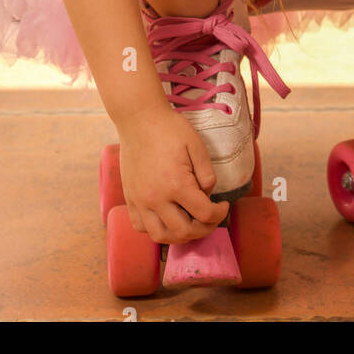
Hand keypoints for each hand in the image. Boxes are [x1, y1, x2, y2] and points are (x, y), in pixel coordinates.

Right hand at [117, 103, 230, 244]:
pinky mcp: (130, 198)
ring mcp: (140, 201)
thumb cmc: (170, 129)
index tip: (223, 205)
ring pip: (159, 236)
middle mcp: (156, 198)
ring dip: (178, 235)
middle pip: (183, 232)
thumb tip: (207, 195)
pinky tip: (166, 218)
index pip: (204, 214)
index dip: (220, 214)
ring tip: (190, 223)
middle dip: (203, 229)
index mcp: (176, 184)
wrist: (139, 118)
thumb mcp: (197, 145)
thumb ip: (207, 174)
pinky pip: (140, 226)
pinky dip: (155, 229)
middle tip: (210, 218)